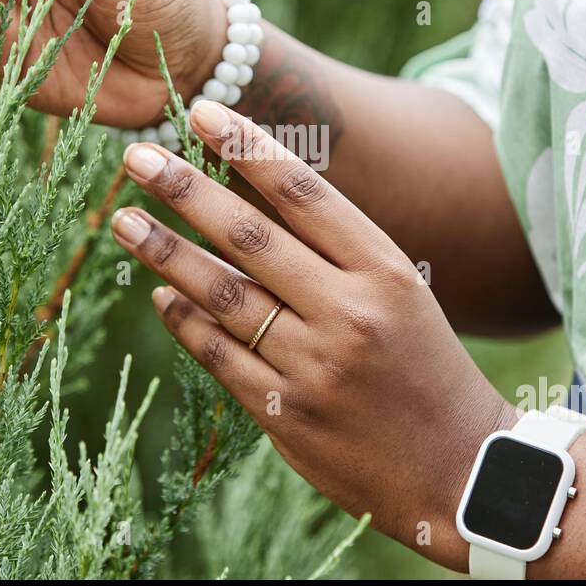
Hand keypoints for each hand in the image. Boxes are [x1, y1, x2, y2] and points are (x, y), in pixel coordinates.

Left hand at [109, 100, 516, 570]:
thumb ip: (337, 254)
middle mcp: (349, 315)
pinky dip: (185, 321)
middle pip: (251, 239)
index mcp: (386, 273)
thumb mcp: (403, 295)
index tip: (203, 113)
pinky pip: (220, 356)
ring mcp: (314, 369)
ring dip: (165, 253)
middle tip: (137, 156)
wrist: (462, 472)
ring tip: (123, 221)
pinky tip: (160, 293)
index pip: (306, 194)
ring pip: (222, 296)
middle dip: (186, 191)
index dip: (250, 148)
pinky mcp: (287, 417)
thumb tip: (249, 204)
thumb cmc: (429, 369)